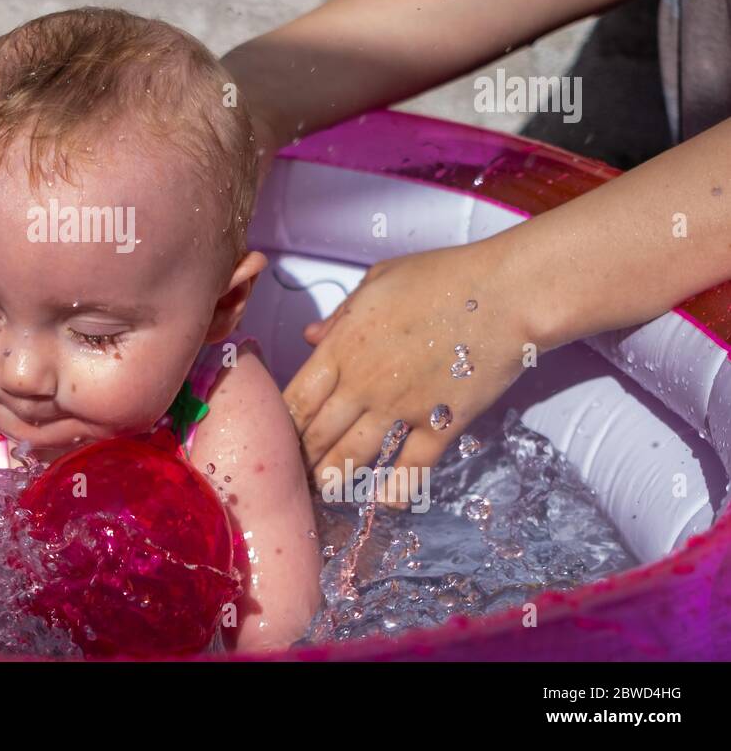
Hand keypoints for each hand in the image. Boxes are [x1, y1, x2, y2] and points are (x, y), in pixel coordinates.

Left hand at [285, 237, 533, 493]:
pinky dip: (396, 491)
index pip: (295, 399)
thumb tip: (310, 336)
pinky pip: (412, 468)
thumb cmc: (442, 277)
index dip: (280, 425)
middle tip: (292, 477)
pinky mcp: (440, 425)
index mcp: (342, 347)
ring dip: (334, 479)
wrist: (505, 294)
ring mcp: (401, 408)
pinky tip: (384, 503)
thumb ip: (341, 315)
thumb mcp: (378, 281)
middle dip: (301, 460)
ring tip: (323, 493)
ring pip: (353, 458)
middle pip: (317, 435)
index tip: (275, 438)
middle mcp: (363, 385)